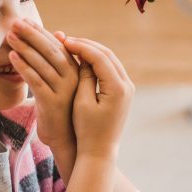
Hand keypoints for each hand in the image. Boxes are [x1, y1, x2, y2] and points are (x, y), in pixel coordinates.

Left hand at [7, 19, 79, 161]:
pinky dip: (24, 68)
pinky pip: (36, 81)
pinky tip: (12, 58)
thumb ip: (59, 59)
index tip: (25, 21)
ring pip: (43, 64)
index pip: (57, 46)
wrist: (66, 138)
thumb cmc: (61, 107)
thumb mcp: (62, 81)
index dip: (40, 32)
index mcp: (76, 71)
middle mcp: (73, 78)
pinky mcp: (52, 103)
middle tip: (14, 22)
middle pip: (51, 51)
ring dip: (25, 48)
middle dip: (31, 35)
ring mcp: (63, 90)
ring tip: (9, 36)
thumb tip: (56, 33)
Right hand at [63, 37, 133, 160]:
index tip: (65, 41)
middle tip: (67, 40)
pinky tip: (81, 59)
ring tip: (72, 46)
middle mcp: (127, 86)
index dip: (81, 47)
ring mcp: (127, 88)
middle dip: (87, 45)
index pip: (100, 58)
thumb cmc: (87, 130)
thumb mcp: (82, 102)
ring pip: (110, 60)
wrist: (100, 151)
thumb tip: (84, 58)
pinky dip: (96, 62)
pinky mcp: (123, 92)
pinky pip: (110, 69)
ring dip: (92, 52)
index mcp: (118, 88)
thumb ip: (85, 77)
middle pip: (107, 55)